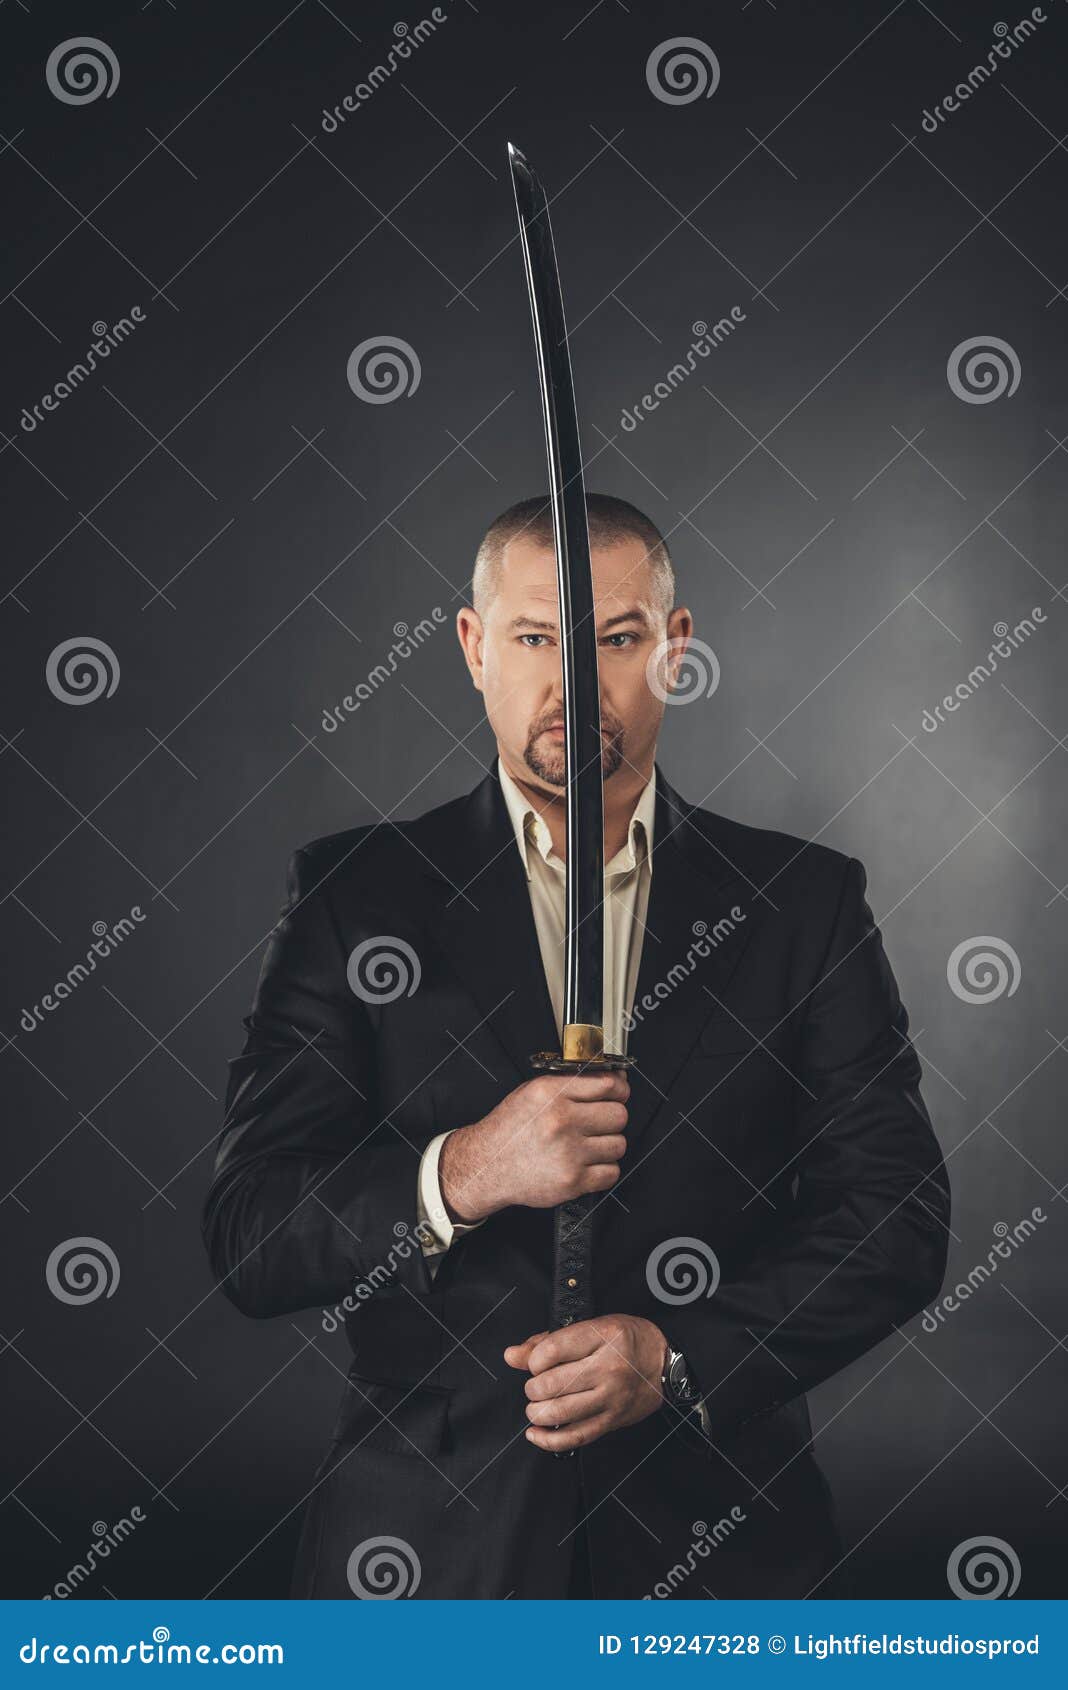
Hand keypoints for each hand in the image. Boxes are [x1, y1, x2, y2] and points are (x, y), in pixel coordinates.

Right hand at [438, 1071, 629, 1223]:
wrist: (487, 1165)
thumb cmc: (511, 1129)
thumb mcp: (533, 1092)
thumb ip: (572, 1084)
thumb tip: (616, 1080)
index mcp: (551, 1093)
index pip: (609, 1085)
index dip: (620, 1089)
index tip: (619, 1094)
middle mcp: (561, 1120)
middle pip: (619, 1115)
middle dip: (612, 1119)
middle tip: (598, 1123)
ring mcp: (569, 1153)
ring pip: (619, 1145)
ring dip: (607, 1145)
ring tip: (587, 1145)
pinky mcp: (573, 1181)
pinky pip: (612, 1173)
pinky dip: (603, 1170)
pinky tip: (586, 1164)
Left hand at [504, 1314, 667, 1452]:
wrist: (664, 1364)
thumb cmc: (627, 1340)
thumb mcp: (593, 1325)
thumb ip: (549, 1340)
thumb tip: (512, 1355)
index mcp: (604, 1336)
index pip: (552, 1351)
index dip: (533, 1359)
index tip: (535, 1362)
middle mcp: (608, 1368)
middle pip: (552, 1384)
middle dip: (532, 1387)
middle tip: (536, 1384)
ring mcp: (611, 1397)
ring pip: (559, 1412)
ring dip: (536, 1411)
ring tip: (536, 1404)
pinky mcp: (611, 1421)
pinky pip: (575, 1437)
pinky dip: (548, 1440)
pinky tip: (536, 1433)